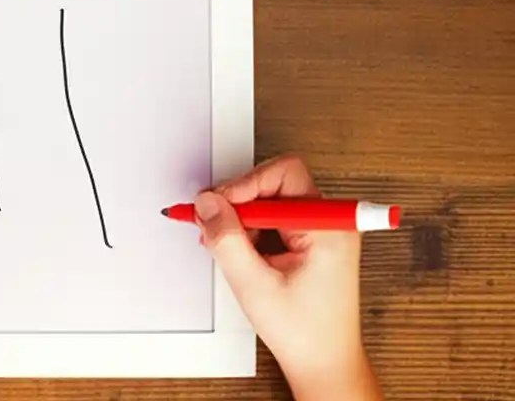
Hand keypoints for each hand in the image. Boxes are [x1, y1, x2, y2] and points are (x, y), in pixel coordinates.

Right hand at [196, 156, 382, 400]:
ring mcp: (321, 231)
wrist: (323, 363)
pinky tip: (241, 255)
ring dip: (242, 221)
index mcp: (327, 227)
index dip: (244, 185)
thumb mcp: (253, 284)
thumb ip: (226, 238)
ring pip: (269, 202)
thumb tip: (207, 203)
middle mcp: (329, 223)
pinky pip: (273, 221)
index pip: (283, 175)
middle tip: (213, 225)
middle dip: (238, 204)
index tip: (217, 205)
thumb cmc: (303, 332)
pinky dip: (250, 233)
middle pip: (274, 184)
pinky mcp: (310, 242)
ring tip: (229, 249)